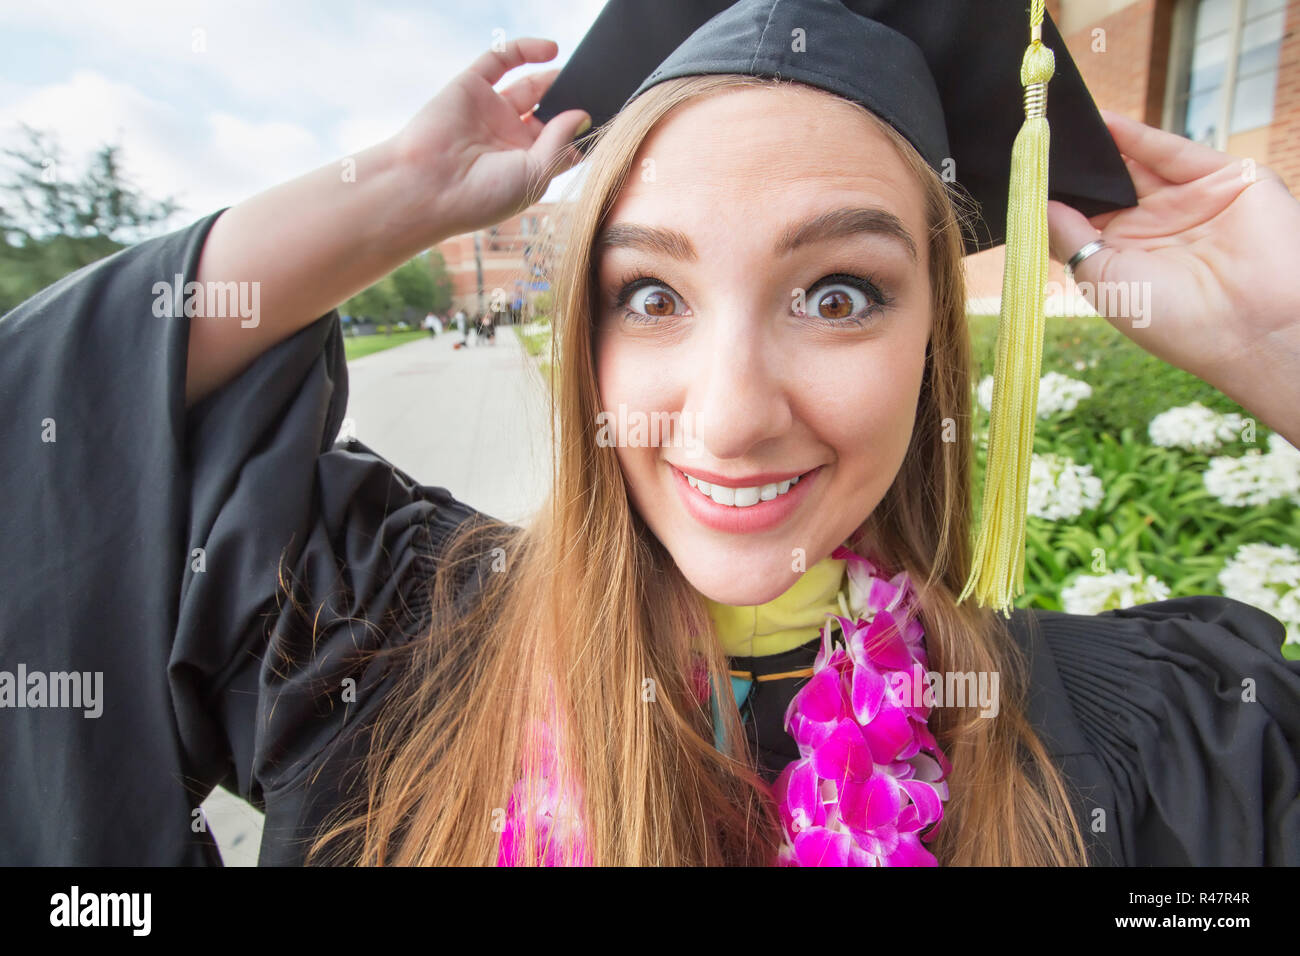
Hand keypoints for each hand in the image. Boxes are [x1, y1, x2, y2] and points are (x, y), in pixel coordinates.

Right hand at [392, 37, 590, 240]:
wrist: (427, 186)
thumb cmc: (481, 196)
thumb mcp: (535, 176)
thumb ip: (560, 144)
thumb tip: (583, 116)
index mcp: (525, 167)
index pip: (561, 143)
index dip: (582, 130)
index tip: (609, 119)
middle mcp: (508, 139)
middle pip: (549, 112)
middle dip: (572, 101)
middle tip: (597, 90)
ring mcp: (490, 111)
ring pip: (529, 85)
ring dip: (555, 77)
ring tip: (581, 71)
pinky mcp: (472, 86)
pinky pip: (501, 60)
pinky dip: (525, 49)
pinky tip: (552, 51)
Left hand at [1048, 109, 1299, 444]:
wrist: (1251, 324)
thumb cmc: (1173, 318)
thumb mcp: (1104, 277)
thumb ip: (1069, 236)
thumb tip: (1034, 202)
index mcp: (1126, 260)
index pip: (1082, 219)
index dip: (1053, 198)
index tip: (1017, 178)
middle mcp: (1156, 229)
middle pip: (1106, 187)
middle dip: (1073, 169)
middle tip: (1030, 143)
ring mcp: (1189, 202)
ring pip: (1135, 165)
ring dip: (1098, 148)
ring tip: (1056, 126)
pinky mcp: (1221, 178)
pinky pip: (1169, 150)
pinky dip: (1133, 135)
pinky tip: (1099, 122)